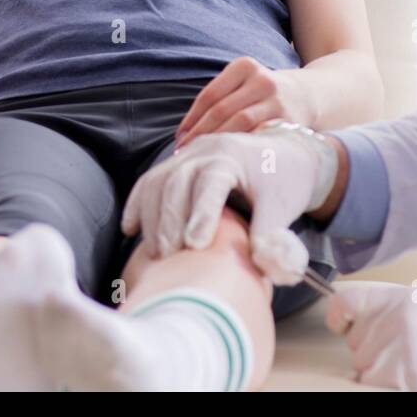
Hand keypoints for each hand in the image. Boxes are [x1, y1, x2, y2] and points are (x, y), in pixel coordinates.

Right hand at [120, 130, 334, 283]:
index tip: (195, 244)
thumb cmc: (285, 182)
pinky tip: (131, 230)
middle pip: (177, 180)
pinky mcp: (177, 163)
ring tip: (156, 253)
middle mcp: (207, 148)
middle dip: (170, 220)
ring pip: (157, 180)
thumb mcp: (282, 208)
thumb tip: (261, 268)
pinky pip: (149, 180)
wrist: (284, 154)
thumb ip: (270, 237)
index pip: (212, 181)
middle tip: (169, 256)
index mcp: (234, 155)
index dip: (202, 212)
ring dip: (151, 217)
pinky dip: (138, 204)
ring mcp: (188, 153)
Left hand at [175, 58, 313, 147]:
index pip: (209, 95)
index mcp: (244, 66)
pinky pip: (258, 135)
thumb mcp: (243, 83)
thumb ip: (219, 99)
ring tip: (203, 156)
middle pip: (221, 109)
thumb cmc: (261, 94)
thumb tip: (184, 133)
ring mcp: (276, 100)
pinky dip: (240, 147)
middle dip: (199, 133)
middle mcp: (261, 80)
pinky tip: (228, 158)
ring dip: (217, 141)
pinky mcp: (288, 120)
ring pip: (239, 123)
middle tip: (185, 152)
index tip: (180, 137)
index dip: (191, 119)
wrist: (305, 95)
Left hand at [325, 284, 416, 390]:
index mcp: (396, 300)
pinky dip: (393, 387)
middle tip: (408, 353)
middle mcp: (392, 324)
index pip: (344, 304)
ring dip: (383, 376)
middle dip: (374, 353)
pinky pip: (379, 388)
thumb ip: (390, 310)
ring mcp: (397, 354)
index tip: (342, 325)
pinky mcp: (406, 381)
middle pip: (356, 347)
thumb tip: (357, 322)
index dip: (339, 316)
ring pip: (366, 373)